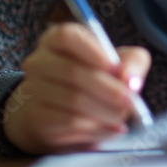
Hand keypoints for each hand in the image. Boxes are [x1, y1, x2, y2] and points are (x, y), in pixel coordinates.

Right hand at [2, 22, 150, 153]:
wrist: (61, 115)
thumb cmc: (95, 80)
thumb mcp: (118, 64)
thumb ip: (132, 62)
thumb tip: (130, 79)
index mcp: (57, 39)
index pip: (67, 37)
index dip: (93, 52)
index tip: (116, 68)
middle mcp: (39, 61)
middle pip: (72, 72)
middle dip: (108, 89)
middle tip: (130, 102)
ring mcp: (34, 90)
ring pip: (73, 100)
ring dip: (105, 111)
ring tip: (122, 117)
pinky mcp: (37, 117)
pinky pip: (70, 123)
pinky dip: (97, 128)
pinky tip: (111, 129)